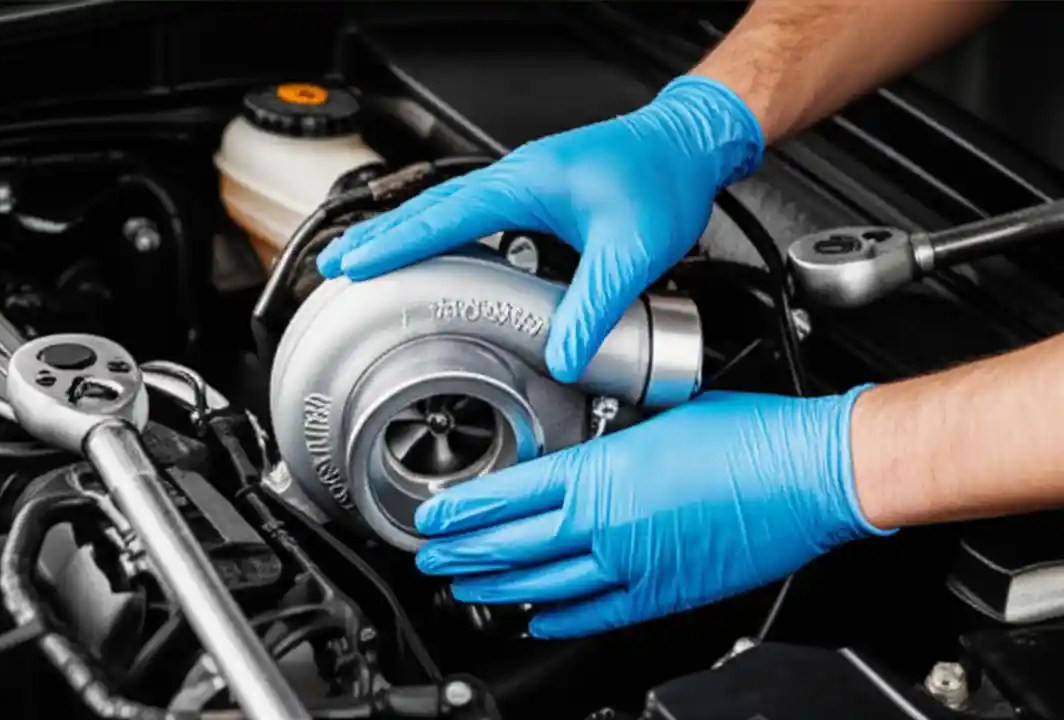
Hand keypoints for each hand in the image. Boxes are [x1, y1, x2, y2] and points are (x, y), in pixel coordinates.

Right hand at [317, 76, 763, 381]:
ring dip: (403, 234)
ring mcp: (520, 183)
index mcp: (524, 185)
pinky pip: (470, 213)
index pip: (442, 218)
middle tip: (335, 264)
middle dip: (378, 238)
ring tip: (367, 260)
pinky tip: (434, 253)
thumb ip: (593, 307)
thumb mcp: (630, 252)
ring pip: (445, 210)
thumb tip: (563, 356)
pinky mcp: (533, 193)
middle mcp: (514, 178)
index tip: (354, 264)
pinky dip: (438, 232)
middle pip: (427, 210)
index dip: (395, 244)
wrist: (688, 144)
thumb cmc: (662, 178)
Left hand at [412, 389, 890, 638]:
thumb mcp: (660, 416)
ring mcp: (633, 566)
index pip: (508, 496)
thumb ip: (611, 439)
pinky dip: (559, 618)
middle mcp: (606, 524)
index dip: (462, 511)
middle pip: (512, 545)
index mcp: (600, 471)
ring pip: (543, 584)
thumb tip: (584, 450)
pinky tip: (535, 619)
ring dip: (497, 586)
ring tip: (465, 587)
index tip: (433, 517)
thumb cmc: (750, 436)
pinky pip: (596, 614)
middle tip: (431, 558)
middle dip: (462, 553)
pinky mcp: (663, 593)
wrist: (812, 474)